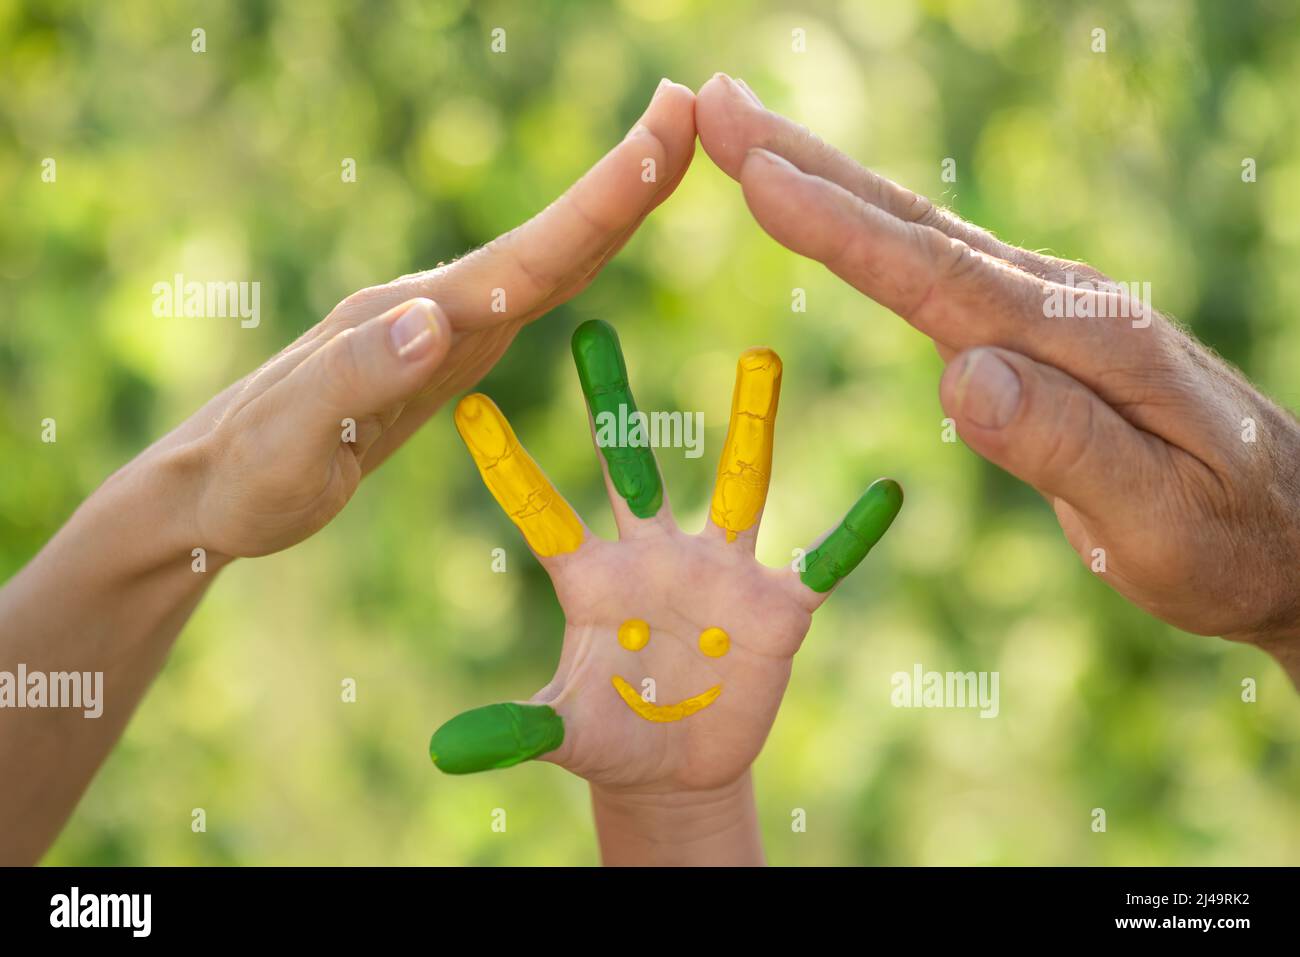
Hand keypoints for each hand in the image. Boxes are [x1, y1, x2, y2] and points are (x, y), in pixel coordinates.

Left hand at [170, 78, 696, 559]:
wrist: (211, 491)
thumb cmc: (246, 477)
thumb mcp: (294, 440)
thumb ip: (360, 375)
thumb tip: (441, 320)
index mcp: (406, 321)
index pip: (523, 257)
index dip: (601, 199)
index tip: (664, 130)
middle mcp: (429, 310)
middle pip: (544, 242)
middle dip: (620, 181)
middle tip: (687, 112)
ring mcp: (435, 330)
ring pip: (540, 265)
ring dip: (604, 213)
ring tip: (664, 159)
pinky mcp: (439, 358)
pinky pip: (523, 303)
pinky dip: (571, 265)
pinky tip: (592, 253)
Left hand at [427, 320, 901, 861]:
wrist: (677, 765)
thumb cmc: (613, 736)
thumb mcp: (564, 734)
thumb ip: (517, 732)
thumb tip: (443, 752)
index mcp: (594, 579)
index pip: (544, 512)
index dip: (509, 465)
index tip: (467, 404)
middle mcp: (655, 555)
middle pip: (632, 466)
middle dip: (611, 401)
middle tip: (588, 327)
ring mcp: (720, 574)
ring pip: (737, 484)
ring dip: (749, 425)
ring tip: (760, 357)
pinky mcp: (777, 608)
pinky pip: (820, 562)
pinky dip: (851, 534)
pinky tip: (886, 491)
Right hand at [695, 73, 1299, 675]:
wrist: (1294, 527)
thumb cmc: (1225, 542)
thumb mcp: (1157, 524)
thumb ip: (1066, 448)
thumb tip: (961, 375)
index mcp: (1083, 346)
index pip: (939, 280)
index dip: (840, 227)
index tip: (755, 174)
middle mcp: (1062, 303)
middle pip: (915, 225)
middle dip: (809, 163)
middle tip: (718, 107)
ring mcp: (1049, 306)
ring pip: (919, 232)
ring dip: (828, 178)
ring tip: (749, 137)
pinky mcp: (1039, 324)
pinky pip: (936, 264)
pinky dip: (870, 225)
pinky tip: (836, 206)